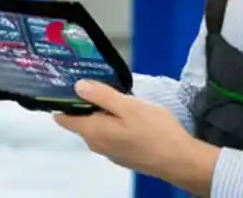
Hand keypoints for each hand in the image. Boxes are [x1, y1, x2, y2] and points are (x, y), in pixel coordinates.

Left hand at [54, 80, 219, 193]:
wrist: (179, 160)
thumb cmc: (154, 130)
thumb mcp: (128, 106)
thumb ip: (101, 95)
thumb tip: (77, 86)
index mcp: (93, 132)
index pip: (62, 118)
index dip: (62, 100)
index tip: (67, 83)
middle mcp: (96, 144)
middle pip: (80, 121)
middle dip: (85, 102)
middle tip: (98, 81)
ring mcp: (109, 151)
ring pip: (97, 127)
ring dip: (102, 112)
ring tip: (115, 93)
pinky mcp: (122, 154)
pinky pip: (109, 134)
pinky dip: (113, 122)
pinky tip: (127, 112)